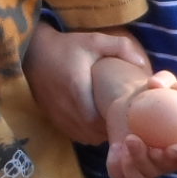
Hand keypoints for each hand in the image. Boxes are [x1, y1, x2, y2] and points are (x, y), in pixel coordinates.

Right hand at [27, 22, 150, 141]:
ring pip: (84, 137)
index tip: (126, 116)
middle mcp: (65, 106)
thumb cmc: (67, 47)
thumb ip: (120, 47)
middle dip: (109, 130)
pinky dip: (87, 134)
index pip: (97, 119)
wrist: (34, 52)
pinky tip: (96, 124)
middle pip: (92, 132)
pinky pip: (74, 135)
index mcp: (77, 88)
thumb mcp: (94, 41)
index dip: (113, 123)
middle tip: (124, 122)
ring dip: (99, 134)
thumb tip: (142, 64)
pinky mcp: (53, 118)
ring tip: (112, 124)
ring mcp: (58, 115)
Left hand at [101, 70, 176, 177]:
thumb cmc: (153, 94)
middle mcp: (170, 162)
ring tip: (127, 142)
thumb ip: (163, 79)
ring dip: (135, 166)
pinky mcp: (129, 171)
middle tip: (139, 140)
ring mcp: (149, 170)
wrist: (131, 103)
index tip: (170, 147)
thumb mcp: (160, 82)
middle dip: (153, 162)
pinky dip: (117, 168)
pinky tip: (116, 149)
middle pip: (164, 171)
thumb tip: (157, 84)